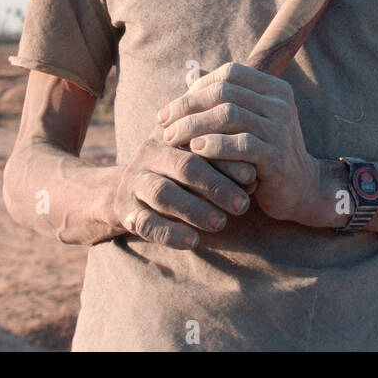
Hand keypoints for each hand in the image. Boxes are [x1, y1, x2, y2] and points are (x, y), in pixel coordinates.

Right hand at [106, 124, 252, 249]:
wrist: (130, 192)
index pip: (201, 142)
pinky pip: (146, 223)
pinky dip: (171, 233)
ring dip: (195, 210)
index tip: (253, 175)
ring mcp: (133, 181)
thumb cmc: (180, 176)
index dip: (228, 160)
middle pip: (185, 166)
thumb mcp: (201, 164)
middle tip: (242, 205)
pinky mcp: (124, 209)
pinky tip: (193, 242)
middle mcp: (149, 153)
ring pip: (164, 194)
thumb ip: (225, 166)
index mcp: (170, 135)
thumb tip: (254, 177)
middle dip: (216, 187)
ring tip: (220, 224)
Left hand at [157, 62, 332, 225]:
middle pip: (225, 93)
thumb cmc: (264, 153)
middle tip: (163, 125)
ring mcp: (282, 129)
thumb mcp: (248, 122)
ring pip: (229, 115)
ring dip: (193, 125)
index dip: (196, 88)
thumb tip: (189, 76)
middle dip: (187, 107)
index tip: (169, 110)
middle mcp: (280, 104)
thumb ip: (224, 100)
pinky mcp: (277, 156)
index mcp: (274, 89)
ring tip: (171, 138)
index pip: (229, 73)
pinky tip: (195, 150)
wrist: (300, 188)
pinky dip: (213, 145)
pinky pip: (240, 144)